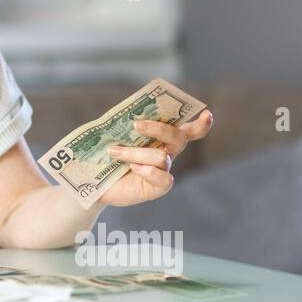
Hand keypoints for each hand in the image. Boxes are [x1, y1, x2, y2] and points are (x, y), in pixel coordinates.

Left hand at [98, 109, 213, 206]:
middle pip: (178, 137)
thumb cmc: (105, 153)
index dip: (200, 124)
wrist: (94, 180)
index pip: (186, 130)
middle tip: (136, 125)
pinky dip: (145, 170)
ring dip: (134, 152)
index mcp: (161, 137)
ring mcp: (164, 171)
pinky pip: (162, 177)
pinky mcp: (158, 187)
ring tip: (113, 152)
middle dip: (158, 128)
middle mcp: (167, 152)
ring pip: (161, 156)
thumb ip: (123, 124)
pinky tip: (131, 169)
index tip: (207, 114)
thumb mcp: (112, 135)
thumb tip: (128, 114)